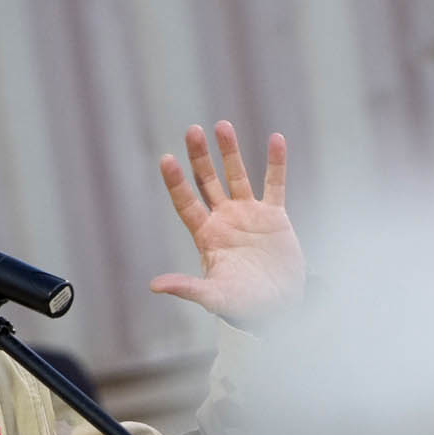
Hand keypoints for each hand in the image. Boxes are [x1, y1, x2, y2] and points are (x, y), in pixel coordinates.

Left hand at [150, 122, 303, 328]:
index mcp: (206, 235)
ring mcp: (249, 214)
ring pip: (237, 176)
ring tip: (222, 126)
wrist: (279, 308)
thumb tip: (154, 286)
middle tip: (192, 131)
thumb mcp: (214, 297)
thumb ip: (188, 288)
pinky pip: (275, 184)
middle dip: (200, 157)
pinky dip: (276, 163)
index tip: (166, 158)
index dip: (176, 182)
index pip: (186, 203)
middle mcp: (224, 219)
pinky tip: (276, 139)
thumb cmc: (243, 304)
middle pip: (207, 181)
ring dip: (230, 152)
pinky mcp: (274, 216)